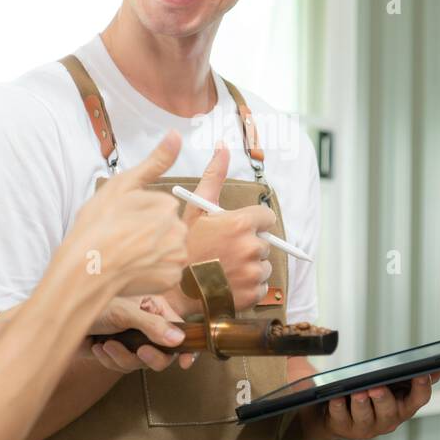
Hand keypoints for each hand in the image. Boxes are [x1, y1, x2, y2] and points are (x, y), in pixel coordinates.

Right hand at [69, 131, 189, 295]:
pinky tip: (132, 269)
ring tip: (126, 255)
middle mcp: (178, 230)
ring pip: (168, 249)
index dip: (139, 213)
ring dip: (153, 251)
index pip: (160, 206)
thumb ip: (154, 162)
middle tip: (123, 238)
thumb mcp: (121, 186)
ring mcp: (176, 257)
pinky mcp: (170, 280)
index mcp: (167, 205)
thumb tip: (176, 135)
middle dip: (150, 232)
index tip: (121, 221)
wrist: (84, 270)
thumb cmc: (97, 227)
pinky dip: (152, 272)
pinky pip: (166, 272)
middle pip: (167, 228)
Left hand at [89, 294, 194, 372]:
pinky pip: (122, 367)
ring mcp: (131, 340)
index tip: (186, 362)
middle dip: (150, 356)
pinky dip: (109, 359)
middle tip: (140, 351)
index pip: (179, 329)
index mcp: (154, 308)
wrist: (60, 318)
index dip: (186, 347)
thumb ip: (153, 325)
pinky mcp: (116, 353)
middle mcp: (146, 325)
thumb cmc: (92, 304)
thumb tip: (179, 339)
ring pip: (140, 363)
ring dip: (122, 357)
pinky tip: (97, 347)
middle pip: (163, 353)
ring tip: (106, 344)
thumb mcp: (125, 312)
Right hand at [177, 141, 276, 312]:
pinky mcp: (253, 294)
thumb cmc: (184, 247)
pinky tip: (227, 282)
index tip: (238, 229)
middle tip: (224, 251)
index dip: (253, 222)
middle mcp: (251, 247)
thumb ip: (214, 176)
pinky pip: (260, 286)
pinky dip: (248, 286)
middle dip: (248, 244)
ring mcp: (253, 273)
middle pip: (264, 242)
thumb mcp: (195, 208)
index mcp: (240, 224)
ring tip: (224, 267)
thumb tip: (223, 146)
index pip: (267, 218)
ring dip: (249, 266)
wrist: (173, 291)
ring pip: (263, 264)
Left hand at [320, 370, 439, 439]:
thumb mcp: (395, 387)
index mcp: (404, 407)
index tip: (421, 373)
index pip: (419, 399)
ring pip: (365, 415)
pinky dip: (338, 405)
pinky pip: (340, 416)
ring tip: (357, 392)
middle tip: (376, 387)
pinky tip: (336, 397)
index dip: (421, 387)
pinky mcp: (343, 427)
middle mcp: (387, 420)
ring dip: (361, 402)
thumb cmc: (372, 397)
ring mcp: (365, 426)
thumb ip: (415, 377)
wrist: (339, 417)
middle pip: (389, 410)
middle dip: (383, 398)